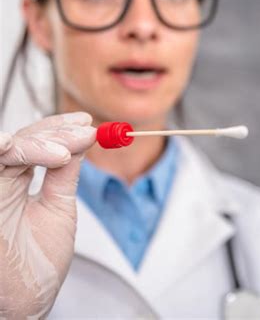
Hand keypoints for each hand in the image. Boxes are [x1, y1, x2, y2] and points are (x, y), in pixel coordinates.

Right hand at [0, 113, 95, 317]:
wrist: (27, 302)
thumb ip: (65, 172)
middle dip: (53, 133)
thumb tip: (83, 137)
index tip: (86, 123)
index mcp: (12, 183)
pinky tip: (33, 151)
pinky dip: (12, 153)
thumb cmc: (39, 261)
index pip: (31, 142)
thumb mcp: (59, 207)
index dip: (57, 128)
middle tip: (84, 134)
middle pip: (18, 140)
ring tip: (66, 150)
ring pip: (3, 149)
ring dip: (37, 142)